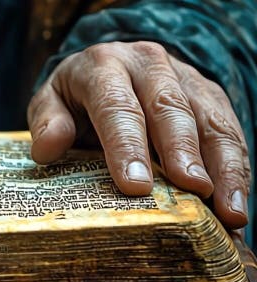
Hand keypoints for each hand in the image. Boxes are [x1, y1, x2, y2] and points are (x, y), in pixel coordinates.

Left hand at [28, 41, 249, 227]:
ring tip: (229, 212)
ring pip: (210, 120)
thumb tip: (48, 149)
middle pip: (170, 109)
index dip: (127, 146)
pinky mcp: (210, 95)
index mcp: (103, 66)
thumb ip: (47, 122)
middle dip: (183, 153)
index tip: (135, 186)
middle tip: (193, 193)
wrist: (106, 69)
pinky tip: (237, 205)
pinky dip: (236, 170)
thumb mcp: (50, 102)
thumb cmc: (74, 98)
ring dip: (224, 168)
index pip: (116, 106)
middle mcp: (148, 65)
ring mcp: (185, 77)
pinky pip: (229, 130)